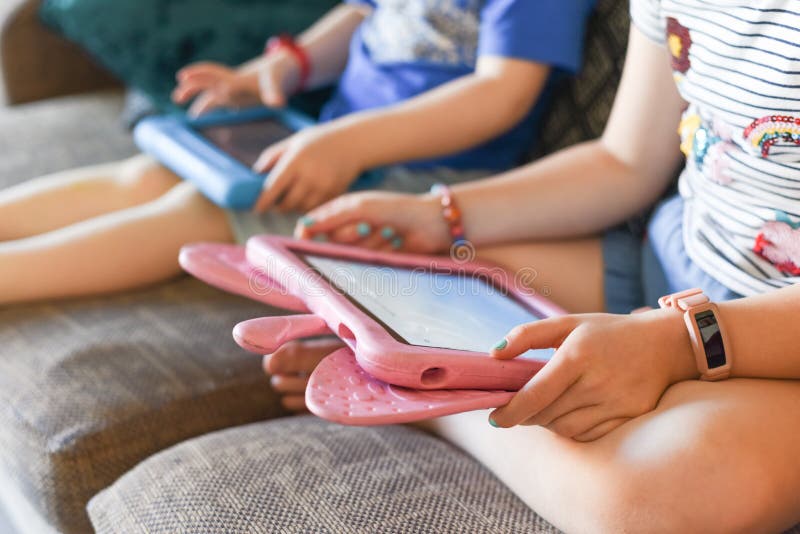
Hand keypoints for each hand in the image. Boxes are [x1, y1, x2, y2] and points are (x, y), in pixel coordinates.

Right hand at [172, 53, 298, 115]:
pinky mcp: (239, 96)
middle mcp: (232, 84)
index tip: (183, 77)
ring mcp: (234, 90)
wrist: (286, 67)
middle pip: (207, 85)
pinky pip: (220, 102)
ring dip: (199, 102)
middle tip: (176, 97)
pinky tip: (204, 118)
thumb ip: (275, 93)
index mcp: (237, 79)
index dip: (199, 75)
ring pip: (211, 95)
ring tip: (189, 114)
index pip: (213, 75)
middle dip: (192, 89)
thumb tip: (278, 104)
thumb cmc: (280, 72)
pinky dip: (211, 108)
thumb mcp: (277, 82)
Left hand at [252, 124, 363, 213]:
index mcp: (296, 160)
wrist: (354, 143)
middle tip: (273, 202)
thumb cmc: (320, 140)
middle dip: (277, 206)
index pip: (273, 188)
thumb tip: (255, 174)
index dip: (262, 202)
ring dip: (292, 207)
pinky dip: (307, 207)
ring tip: (291, 198)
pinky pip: (315, 208)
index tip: (255, 208)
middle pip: (286, 204)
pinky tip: (306, 196)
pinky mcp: (334, 194)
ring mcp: (324, 187)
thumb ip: (272, 156)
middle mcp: (310, 176)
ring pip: (300, 209)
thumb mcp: (293, 141)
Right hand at [292, 191, 451, 253]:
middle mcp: (346, 230)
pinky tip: (395, 241)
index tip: (310, 241)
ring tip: (389, 230)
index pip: (309, 228)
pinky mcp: (373, 261)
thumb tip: (302, 226)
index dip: (307, 237)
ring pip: (347, 255)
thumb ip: (330, 219)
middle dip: (350, 235)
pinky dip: (380, 251)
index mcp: (339, 212)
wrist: (430, 223)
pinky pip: (364, 263)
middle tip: (369, 225)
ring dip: (369, 243)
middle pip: (329, 244)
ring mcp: (360, 247)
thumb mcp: (360, 208)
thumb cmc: (394, 208)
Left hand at [488, 310, 697, 441]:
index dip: (511, 411)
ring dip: (548, 422)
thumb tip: (493, 354)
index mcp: (577, 355)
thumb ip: (527, 335)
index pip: (535, 394)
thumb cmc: (609, 332)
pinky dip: (572, 429)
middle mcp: (597, 382)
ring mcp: (616, 402)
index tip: (495, 418)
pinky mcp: (629, 417)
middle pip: (546, 415)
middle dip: (527, 414)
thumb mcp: (568, 323)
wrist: (667, 344)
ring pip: (565, 429)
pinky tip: (572, 412)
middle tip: (519, 407)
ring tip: (548, 406)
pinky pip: (588, 435)